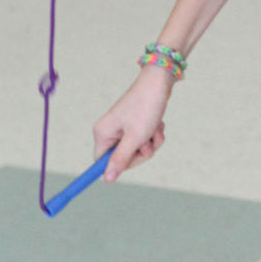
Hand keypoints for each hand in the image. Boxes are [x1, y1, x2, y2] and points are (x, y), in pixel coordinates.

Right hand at [94, 65, 173, 180]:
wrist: (159, 83)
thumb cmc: (146, 107)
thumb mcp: (135, 138)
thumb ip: (120, 159)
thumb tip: (106, 179)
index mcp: (103, 134)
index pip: (101, 163)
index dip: (116, 167)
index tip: (128, 165)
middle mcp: (109, 131)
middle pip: (122, 158)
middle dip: (140, 152)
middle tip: (148, 141)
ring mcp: (122, 127)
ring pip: (137, 150)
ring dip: (150, 143)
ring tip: (154, 129)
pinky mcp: (134, 124)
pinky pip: (144, 140)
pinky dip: (153, 134)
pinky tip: (157, 124)